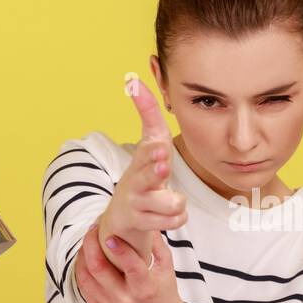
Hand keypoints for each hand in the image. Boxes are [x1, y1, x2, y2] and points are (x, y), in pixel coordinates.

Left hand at [75, 219, 190, 302]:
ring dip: (83, 254)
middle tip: (93, 229)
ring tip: (87, 240)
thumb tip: (145, 220)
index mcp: (145, 287)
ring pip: (86, 276)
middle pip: (99, 268)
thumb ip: (156, 244)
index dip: (117, 248)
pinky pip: (83, 287)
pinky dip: (80, 269)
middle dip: (91, 244)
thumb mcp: (167, 267)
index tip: (108, 232)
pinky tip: (84, 257)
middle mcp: (126, 299)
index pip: (130, 266)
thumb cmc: (164, 291)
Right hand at [98, 77, 187, 268]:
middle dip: (154, 172)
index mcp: (141, 159)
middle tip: (162, 167)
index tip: (158, 146)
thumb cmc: (145, 173)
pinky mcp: (141, 223)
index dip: (153, 151)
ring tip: (171, 201)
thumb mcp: (149, 143)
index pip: (146, 152)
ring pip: (170, 204)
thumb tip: (133, 79)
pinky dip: (178, 218)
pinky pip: (175, 221)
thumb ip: (147, 112)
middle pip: (147, 177)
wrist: (124, 215)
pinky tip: (170, 213)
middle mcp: (135, 180)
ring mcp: (137, 203)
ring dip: (176, 203)